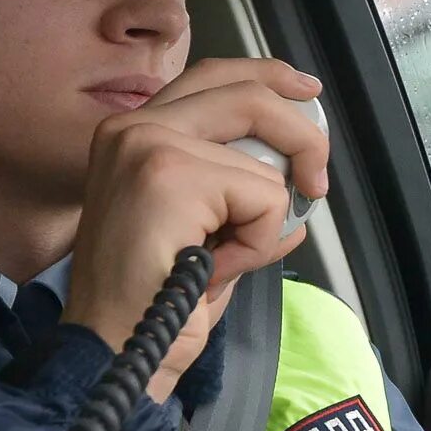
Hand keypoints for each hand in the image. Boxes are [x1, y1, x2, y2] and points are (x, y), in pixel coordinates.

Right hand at [63, 58, 331, 400]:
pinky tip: (212, 268)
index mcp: (133, 135)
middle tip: (315, 186)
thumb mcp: (208, 235)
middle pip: (245, 92)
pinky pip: (264, 197)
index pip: (213, 77)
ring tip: (218, 260)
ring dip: (261, 224)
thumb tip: (298, 183)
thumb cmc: (154, 305)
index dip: (268, 78)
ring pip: (263, 163)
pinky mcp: (168, 175)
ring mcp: (146, 146)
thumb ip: (242, 196)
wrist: (116, 353)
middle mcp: (132, 128)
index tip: (307, 92)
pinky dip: (256, 243)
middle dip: (302, 136)